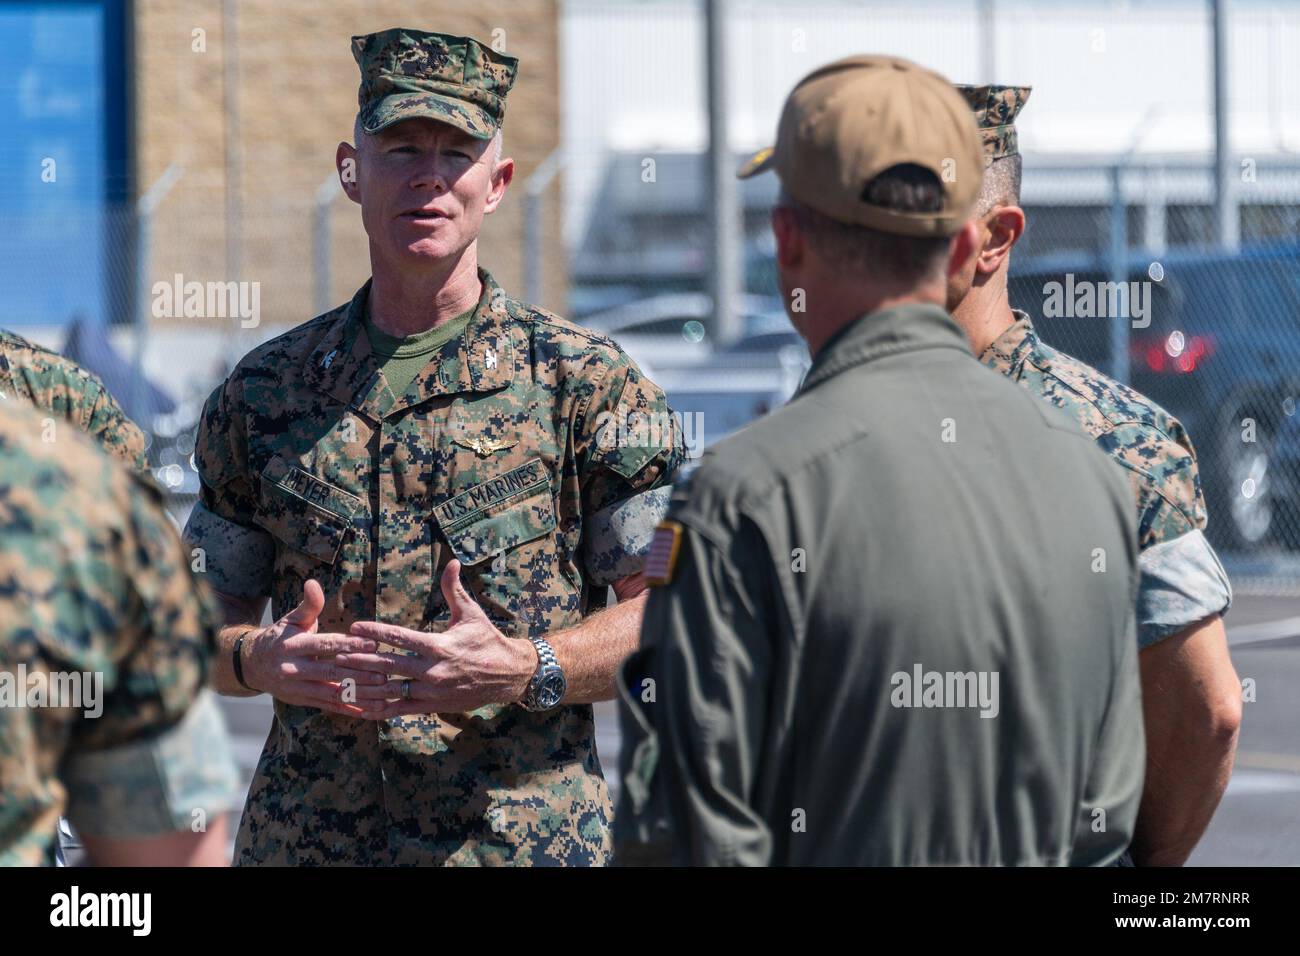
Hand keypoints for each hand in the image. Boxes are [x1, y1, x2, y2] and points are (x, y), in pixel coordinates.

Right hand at [243, 579, 381, 717]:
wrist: (252, 665)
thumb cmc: (280, 636)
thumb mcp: (292, 619)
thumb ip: (309, 604)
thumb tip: (313, 583)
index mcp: (293, 646)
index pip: (325, 645)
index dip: (349, 644)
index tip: (373, 643)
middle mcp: (293, 669)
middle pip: (330, 671)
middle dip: (359, 673)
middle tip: (385, 673)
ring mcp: (297, 689)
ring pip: (332, 693)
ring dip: (358, 695)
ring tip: (382, 694)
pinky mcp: (302, 701)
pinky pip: (328, 707)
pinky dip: (349, 710)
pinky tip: (369, 711)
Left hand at [334, 559, 537, 718]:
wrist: (509, 675)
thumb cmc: (487, 640)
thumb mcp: (472, 614)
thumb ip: (454, 590)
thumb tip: (452, 562)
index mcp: (438, 646)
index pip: (400, 637)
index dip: (375, 632)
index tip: (354, 627)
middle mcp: (432, 670)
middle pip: (389, 665)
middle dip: (360, 660)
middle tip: (337, 654)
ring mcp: (431, 691)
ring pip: (390, 690)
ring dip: (365, 687)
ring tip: (342, 682)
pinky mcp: (432, 706)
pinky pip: (401, 709)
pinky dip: (380, 709)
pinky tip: (361, 708)